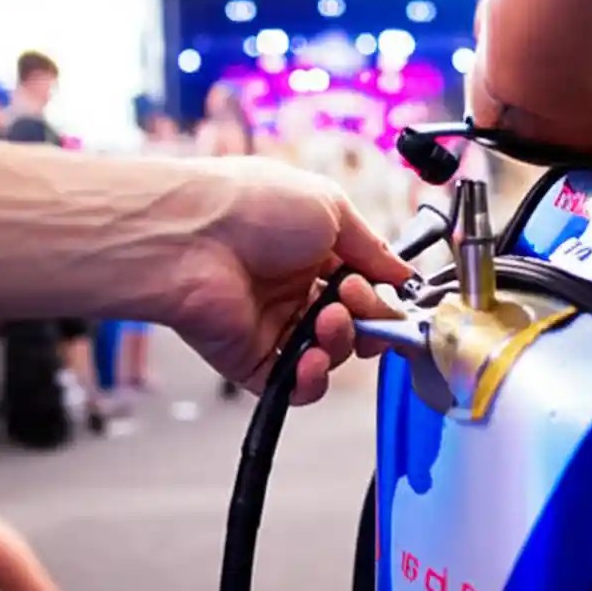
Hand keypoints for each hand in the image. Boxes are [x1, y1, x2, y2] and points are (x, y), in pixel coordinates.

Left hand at [169, 156, 410, 404]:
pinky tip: (312, 360)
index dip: (380, 295)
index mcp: (308, 247)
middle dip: (365, 318)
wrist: (188, 236)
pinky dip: (312, 380)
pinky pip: (293, 385)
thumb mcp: (330, 206)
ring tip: (328, 321)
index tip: (393, 296)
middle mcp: (289, 286)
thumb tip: (403, 274)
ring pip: (327, 355)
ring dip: (340, 344)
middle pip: (350, 323)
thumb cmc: (250, 205)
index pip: (360, 284)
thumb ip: (372, 246)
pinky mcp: (248, 359)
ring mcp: (269, 324)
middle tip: (355, 301)